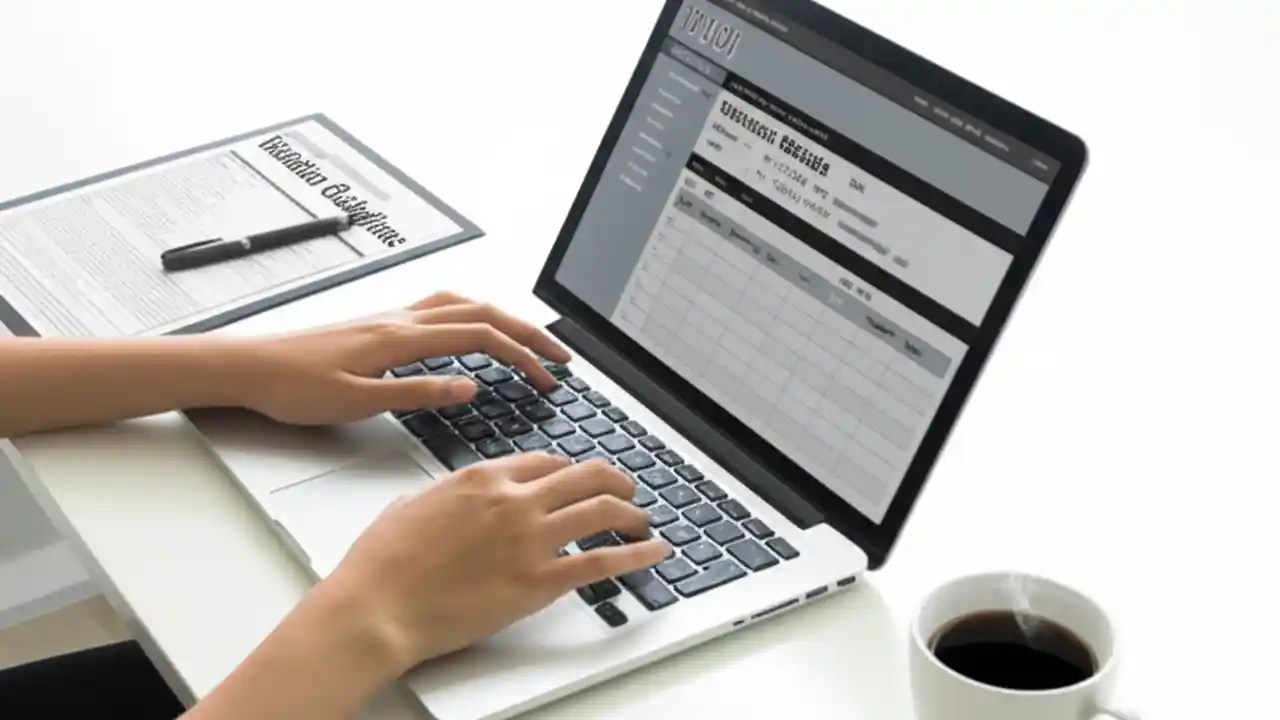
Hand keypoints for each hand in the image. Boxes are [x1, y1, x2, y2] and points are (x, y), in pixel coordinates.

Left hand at [230, 291, 569, 425]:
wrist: (246, 366)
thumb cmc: (291, 387)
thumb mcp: (357, 401)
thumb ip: (417, 393)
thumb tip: (469, 388)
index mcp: (401, 338)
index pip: (481, 337)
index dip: (522, 355)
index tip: (548, 379)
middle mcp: (400, 320)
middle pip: (482, 312)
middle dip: (528, 333)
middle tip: (560, 357)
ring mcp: (390, 318)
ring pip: (463, 304)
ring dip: (503, 319)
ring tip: (528, 341)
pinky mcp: (379, 325)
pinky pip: (440, 308)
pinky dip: (472, 315)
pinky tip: (472, 331)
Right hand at [315, 453, 668, 675]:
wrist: (377, 607)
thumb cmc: (382, 563)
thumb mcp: (411, 504)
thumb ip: (444, 495)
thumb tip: (454, 500)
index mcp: (483, 477)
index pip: (547, 462)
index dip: (571, 470)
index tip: (581, 480)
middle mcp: (514, 500)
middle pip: (586, 476)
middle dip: (614, 481)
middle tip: (627, 492)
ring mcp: (531, 539)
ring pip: (603, 509)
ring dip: (632, 513)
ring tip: (643, 521)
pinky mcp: (539, 581)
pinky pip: (604, 561)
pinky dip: (638, 554)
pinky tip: (655, 552)